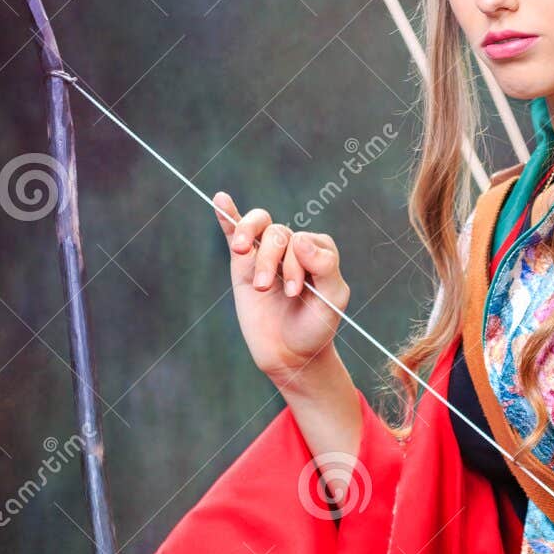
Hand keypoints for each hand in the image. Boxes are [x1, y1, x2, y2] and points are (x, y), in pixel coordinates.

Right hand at [213, 191, 349, 391]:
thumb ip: (325, 267)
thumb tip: (300, 238)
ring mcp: (267, 254)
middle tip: (271, 290)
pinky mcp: (244, 265)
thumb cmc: (316, 327)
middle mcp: (294, 249)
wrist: (291, 354)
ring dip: (247, 236)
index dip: (297, 262)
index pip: (304, 240)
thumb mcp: (332, 300)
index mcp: (319, 252)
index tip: (296, 293)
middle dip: (272, 260)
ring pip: (258, 227)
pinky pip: (236, 231)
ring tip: (240, 252)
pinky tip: (221, 199)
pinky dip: (229, 214)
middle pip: (278, 233)